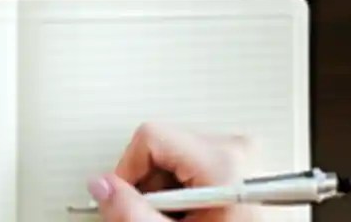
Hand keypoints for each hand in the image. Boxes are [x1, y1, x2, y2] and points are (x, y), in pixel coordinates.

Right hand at [87, 123, 259, 221]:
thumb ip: (131, 212)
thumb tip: (101, 186)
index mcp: (225, 159)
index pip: (150, 137)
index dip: (127, 172)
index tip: (124, 200)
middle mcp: (240, 148)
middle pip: (164, 147)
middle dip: (152, 187)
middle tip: (159, 219)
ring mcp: (248, 155)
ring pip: (179, 157)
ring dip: (170, 191)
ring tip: (183, 221)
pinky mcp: (249, 165)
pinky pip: (201, 164)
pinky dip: (189, 190)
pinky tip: (198, 216)